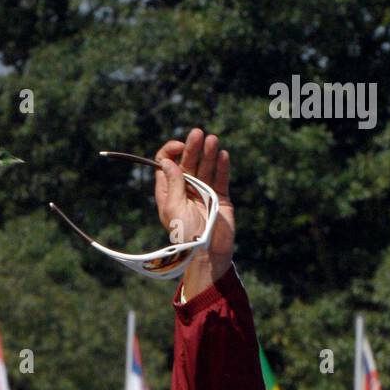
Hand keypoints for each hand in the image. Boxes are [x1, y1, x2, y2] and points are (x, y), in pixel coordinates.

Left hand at [154, 128, 233, 293]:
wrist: (208, 255)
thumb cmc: (186, 236)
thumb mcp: (174, 209)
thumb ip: (173, 183)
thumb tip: (166, 161)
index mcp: (169, 193)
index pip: (166, 165)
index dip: (170, 153)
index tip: (179, 148)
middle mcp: (185, 190)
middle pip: (188, 162)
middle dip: (192, 147)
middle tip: (198, 134)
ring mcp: (203, 193)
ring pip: (205, 167)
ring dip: (208, 153)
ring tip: (212, 140)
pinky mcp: (220, 198)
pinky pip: (221, 177)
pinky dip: (222, 166)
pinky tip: (223, 155)